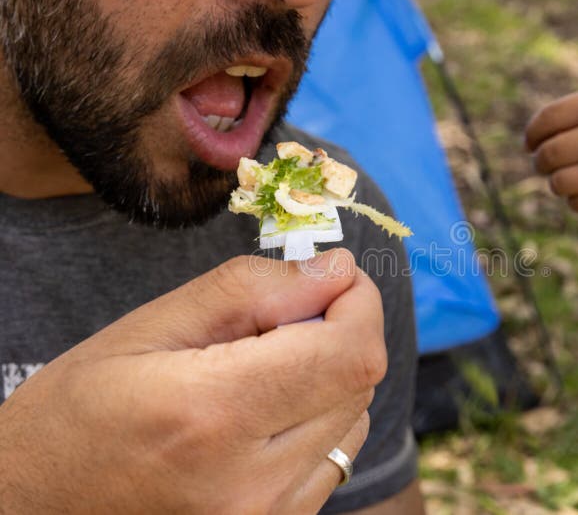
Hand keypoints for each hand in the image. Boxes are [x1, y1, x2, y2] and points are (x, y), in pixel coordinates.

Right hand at [0, 249, 384, 513]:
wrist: (35, 510)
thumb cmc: (75, 414)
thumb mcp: (148, 328)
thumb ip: (250, 291)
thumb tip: (336, 269)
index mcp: (212, 413)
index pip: (348, 352)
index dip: (359, 302)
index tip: (336, 277)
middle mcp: (252, 480)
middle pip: (358, 382)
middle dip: (342, 330)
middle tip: (288, 313)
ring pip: (354, 419)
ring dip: (330, 375)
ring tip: (266, 366)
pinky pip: (332, 457)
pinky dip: (319, 417)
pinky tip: (268, 408)